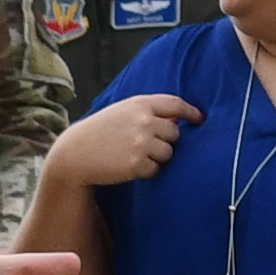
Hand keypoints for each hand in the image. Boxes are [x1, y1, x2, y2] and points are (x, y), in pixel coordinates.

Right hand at [42, 94, 191, 194]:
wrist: (76, 153)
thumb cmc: (101, 131)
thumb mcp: (122, 112)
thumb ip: (148, 112)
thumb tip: (178, 119)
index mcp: (140, 104)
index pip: (175, 104)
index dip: (191, 111)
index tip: (199, 118)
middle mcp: (143, 121)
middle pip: (175, 133)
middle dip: (166, 140)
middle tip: (146, 144)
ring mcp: (141, 143)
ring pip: (168, 153)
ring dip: (157, 156)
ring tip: (134, 154)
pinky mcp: (137, 164)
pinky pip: (155, 169)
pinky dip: (146, 170)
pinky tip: (129, 165)